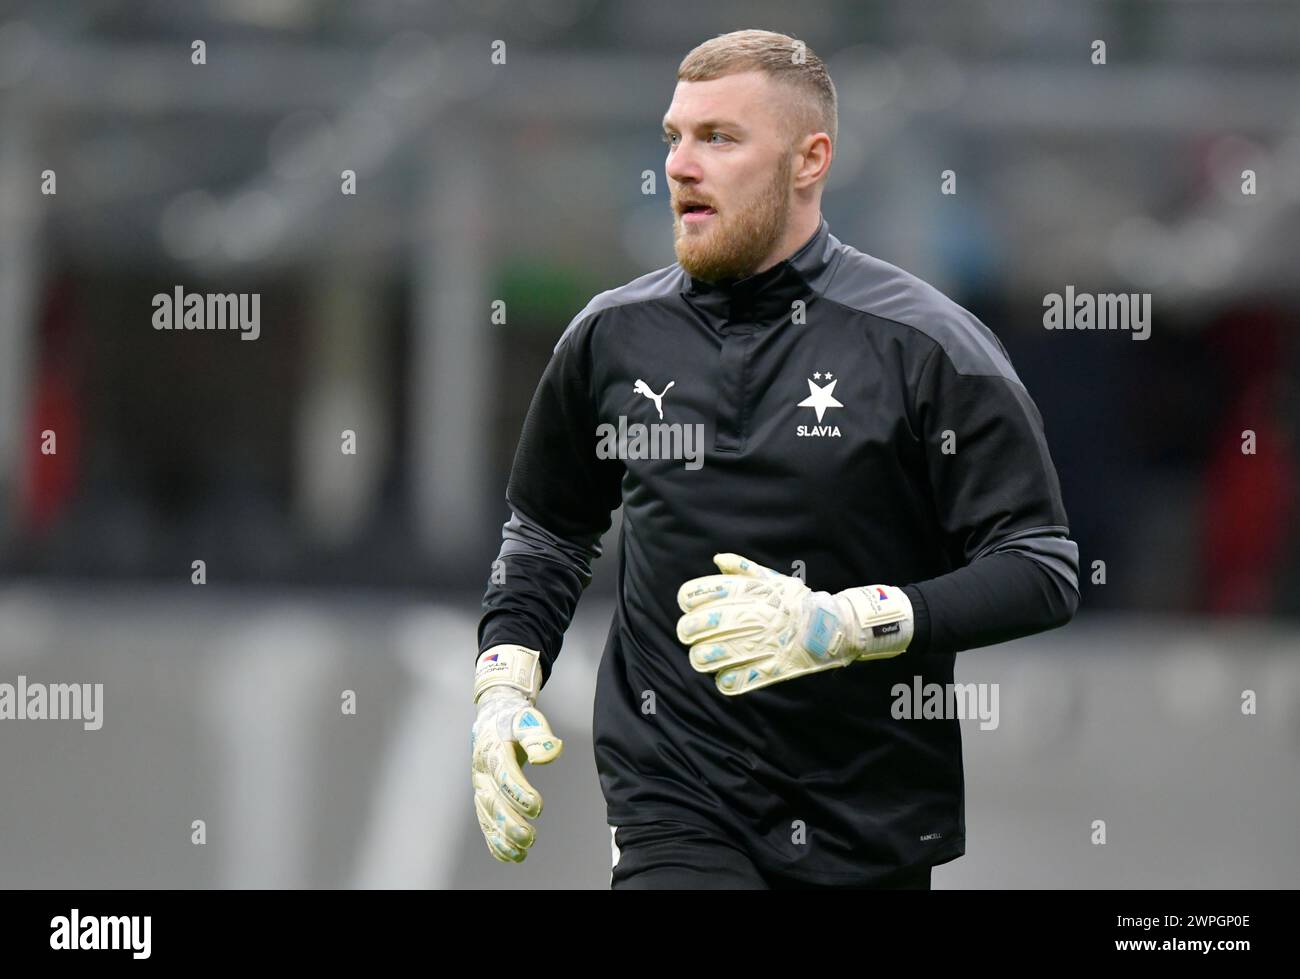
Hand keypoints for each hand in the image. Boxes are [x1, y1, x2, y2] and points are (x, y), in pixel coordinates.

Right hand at [471, 646, 562, 862]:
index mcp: (492, 749)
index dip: (519, 792)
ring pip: (487, 815)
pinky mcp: (483, 795)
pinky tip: (509, 855)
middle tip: (530, 837)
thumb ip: (538, 736)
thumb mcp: (528, 720)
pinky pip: (485, 820)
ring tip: (521, 852)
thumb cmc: (514, 719)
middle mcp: (482, 770)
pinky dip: (494, 840)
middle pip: (493, 800)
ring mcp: (480, 785)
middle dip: (510, 821)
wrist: (494, 716)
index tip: (537, 807)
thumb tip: (549, 753)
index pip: (504, 774)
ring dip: (502, 836)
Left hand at [675, 552, 912, 695]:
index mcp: (748, 592)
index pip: (701, 594)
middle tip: (689, 635)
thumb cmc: (794, 602)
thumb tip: (717, 559)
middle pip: (698, 627)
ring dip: (701, 657)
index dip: (689, 600)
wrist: (830, 626)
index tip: (688, 607)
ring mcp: (758, 644)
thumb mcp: (771, 579)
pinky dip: (724, 680)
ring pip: (709, 656)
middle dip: (688, 632)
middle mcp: (749, 616)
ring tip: (703, 657)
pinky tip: (724, 675)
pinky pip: (732, 681)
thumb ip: (742, 568)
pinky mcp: (767, 670)